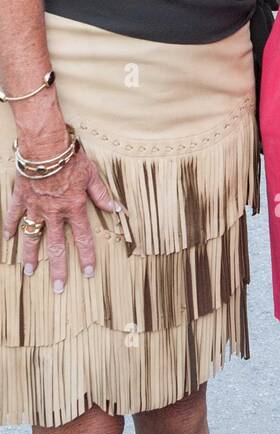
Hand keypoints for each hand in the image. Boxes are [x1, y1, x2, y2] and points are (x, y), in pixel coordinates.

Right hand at [3, 145, 122, 291]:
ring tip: (28, 272)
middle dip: (58, 268)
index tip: (88, 273)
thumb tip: (116, 209)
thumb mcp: (91, 174)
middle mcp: (54, 212)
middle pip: (56, 246)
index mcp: (74, 207)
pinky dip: (10, 228)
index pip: (83, 237)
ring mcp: (35, 207)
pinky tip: (8, 241)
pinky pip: (13, 216)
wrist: (45, 146)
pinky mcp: (21, 198)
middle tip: (58, 288)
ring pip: (32, 237)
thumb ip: (101, 194)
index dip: (86, 256)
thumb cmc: (70, 157)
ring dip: (30, 256)